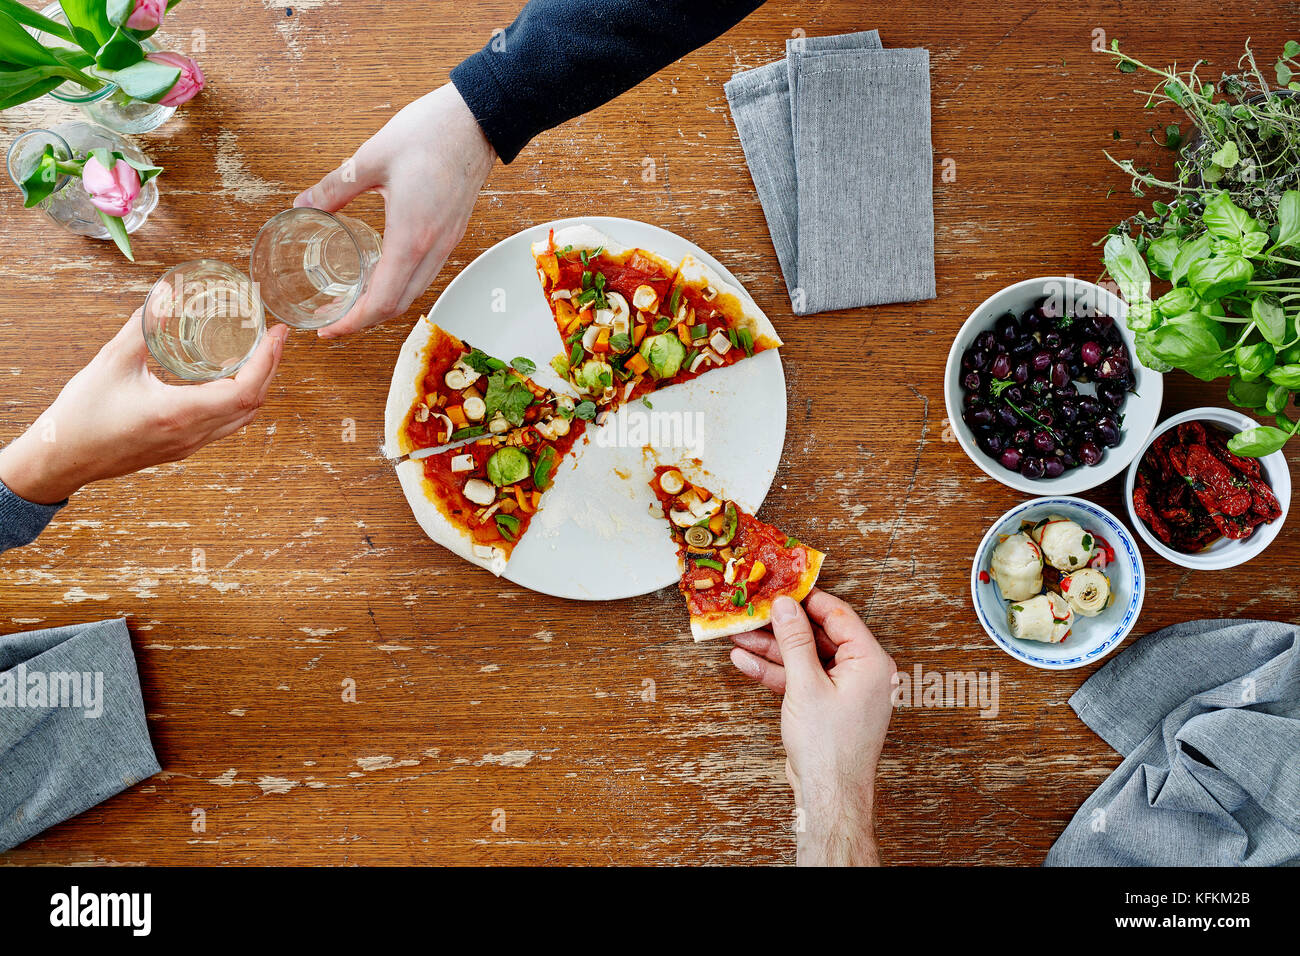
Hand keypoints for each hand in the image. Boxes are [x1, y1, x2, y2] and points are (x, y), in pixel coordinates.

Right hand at [0, 313, 288, 504]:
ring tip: (259, 351)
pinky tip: (230, 375)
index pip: (244, 391)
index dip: (267, 360)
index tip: (277, 332)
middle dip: (270, 367)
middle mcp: (191, 434)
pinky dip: (238, 398)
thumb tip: (169, 291)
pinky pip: (225, 424)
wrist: (61, 460)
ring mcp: (189, 445)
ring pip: (241, 418)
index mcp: (178, 414)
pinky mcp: (183, 447)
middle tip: (275, 335)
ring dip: (257, 384)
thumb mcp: (111, 362)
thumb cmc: (81, 414)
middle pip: (252, 404)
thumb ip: (144, 325)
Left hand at [294, 83, 496, 338]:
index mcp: (410, 237)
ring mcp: (446, 242)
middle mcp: (432, 248)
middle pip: (399, 306)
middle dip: (365, 322)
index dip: (353, 323)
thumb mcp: (370, 158)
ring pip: (414, 292)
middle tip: (335, 322)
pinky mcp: (452, 233)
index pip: (381, 301)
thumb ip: (334, 188)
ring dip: (384, 306)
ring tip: (355, 303)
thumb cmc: (430, 134)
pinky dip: (401, 286)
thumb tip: (303, 205)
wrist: (477, 120)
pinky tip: (382, 274)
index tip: (329, 329)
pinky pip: (425, 273)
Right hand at [730, 589, 895, 865]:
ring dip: (771, 648)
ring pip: (804, 658)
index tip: (781, 587)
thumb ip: (794, 640)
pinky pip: (801, 679)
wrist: (828, 796)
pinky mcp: (826, 705)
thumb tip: (785, 606)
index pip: (839, 615)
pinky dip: (775, 672)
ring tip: (739, 635)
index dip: (807, 600)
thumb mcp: (806, 685)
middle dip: (782, 626)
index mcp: (871, 662)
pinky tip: (746, 660)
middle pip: (818, 636)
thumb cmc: (830, 748)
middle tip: (754, 611)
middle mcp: (862, 672)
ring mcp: (844, 690)